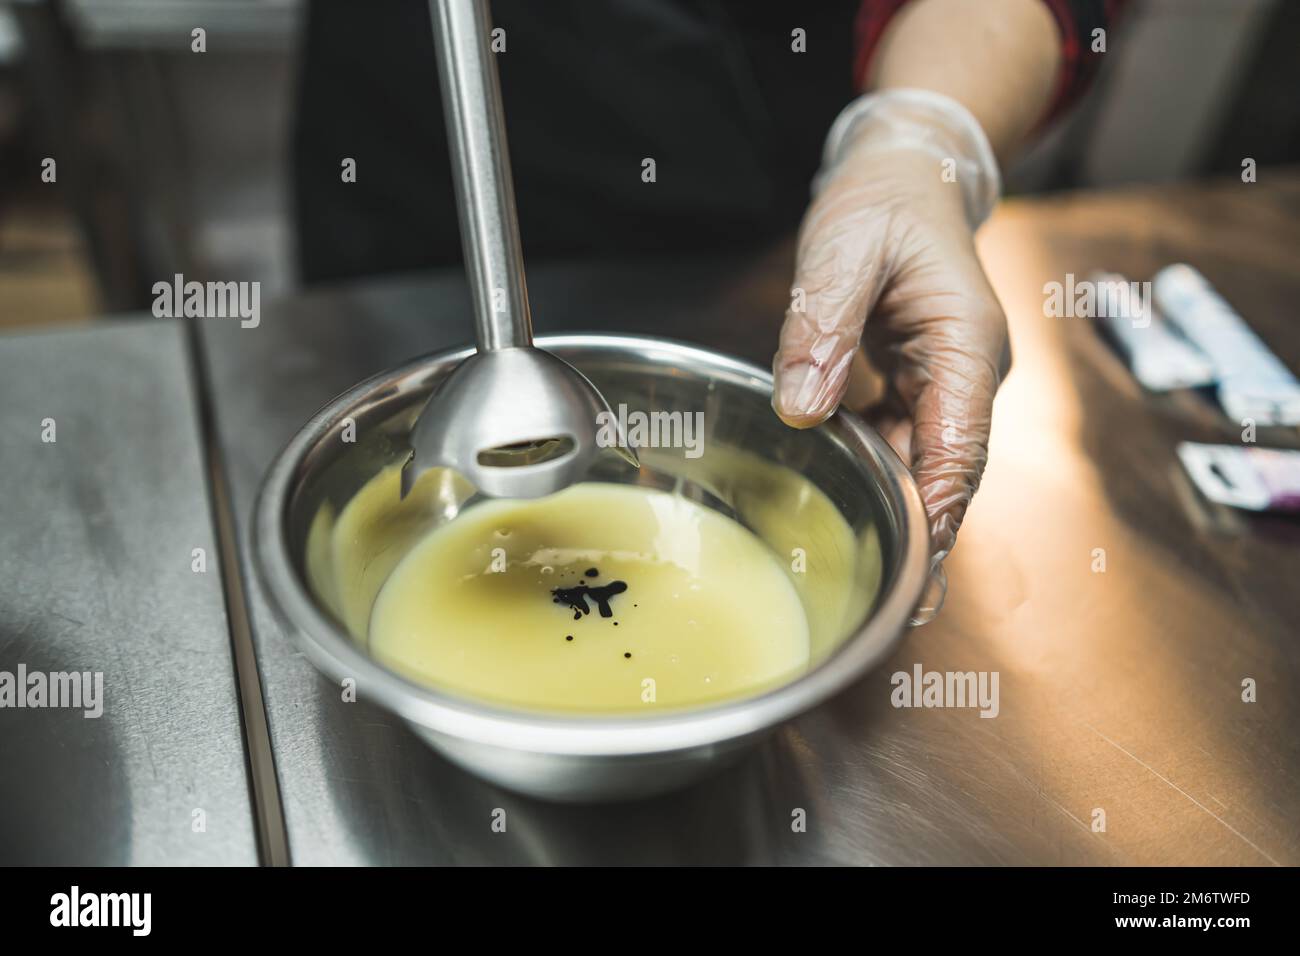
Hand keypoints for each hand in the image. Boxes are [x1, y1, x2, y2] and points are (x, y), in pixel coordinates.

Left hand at [772, 94, 1008, 563]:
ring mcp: (944, 383)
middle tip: (900, 606)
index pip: (959, 444)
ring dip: (902, 513)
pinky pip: (901, 443)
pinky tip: (850, 510)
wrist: (904, 178)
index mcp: (965, 343)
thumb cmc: (883, 203)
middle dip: (927, 535)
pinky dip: (878, 477)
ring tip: (875, 578)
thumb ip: (821, 325)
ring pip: (926, 464)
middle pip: (950, 469)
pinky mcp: (918, 386)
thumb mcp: (843, 249)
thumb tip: (803, 407)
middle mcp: (966, 372)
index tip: (920, 563)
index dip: (941, 508)